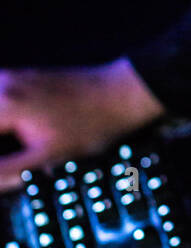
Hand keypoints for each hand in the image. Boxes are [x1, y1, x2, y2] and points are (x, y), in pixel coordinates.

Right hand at [0, 60, 165, 189]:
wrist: (122, 94)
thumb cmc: (91, 127)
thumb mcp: (46, 158)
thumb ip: (3, 171)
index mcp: (4, 105)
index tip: (2, 169)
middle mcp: (2, 84)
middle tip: (8, 164)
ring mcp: (11, 76)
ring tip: (11, 150)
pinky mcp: (20, 76)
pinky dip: (0, 118)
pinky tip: (11, 135)